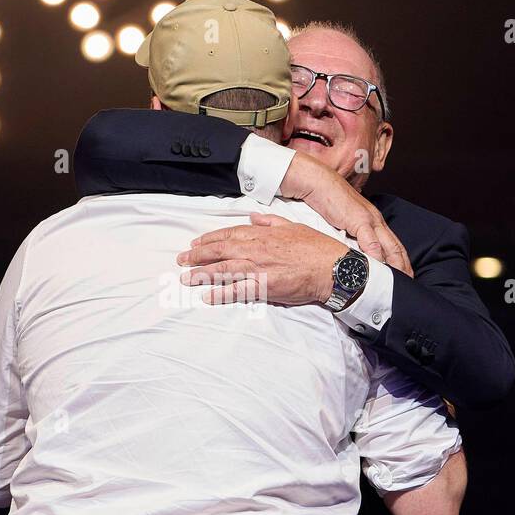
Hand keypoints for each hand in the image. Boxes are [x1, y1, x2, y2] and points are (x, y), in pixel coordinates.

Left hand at [178, 214, 348, 305]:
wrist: (333, 268)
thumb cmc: (316, 247)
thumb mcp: (292, 226)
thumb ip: (270, 222)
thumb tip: (253, 219)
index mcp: (262, 234)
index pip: (228, 235)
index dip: (209, 240)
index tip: (195, 244)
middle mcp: (256, 250)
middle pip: (220, 252)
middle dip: (197, 256)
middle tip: (181, 260)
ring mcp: (259, 269)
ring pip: (223, 270)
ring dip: (202, 274)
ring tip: (186, 278)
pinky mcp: (265, 287)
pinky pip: (237, 290)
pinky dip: (220, 293)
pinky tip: (207, 295)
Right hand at [280, 153, 411, 274]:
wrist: (318, 182)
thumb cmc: (328, 200)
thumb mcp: (343, 221)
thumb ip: (350, 235)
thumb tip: (350, 252)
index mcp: (374, 221)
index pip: (393, 245)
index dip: (401, 262)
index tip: (404, 278)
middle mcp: (376, 220)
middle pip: (396, 248)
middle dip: (404, 268)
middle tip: (408, 286)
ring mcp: (369, 220)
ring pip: (389, 247)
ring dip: (395, 267)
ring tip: (398, 284)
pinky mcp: (358, 219)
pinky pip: (371, 242)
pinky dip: (377, 257)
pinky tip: (379, 271)